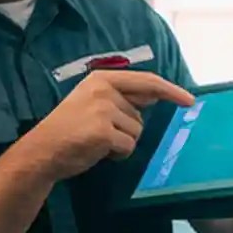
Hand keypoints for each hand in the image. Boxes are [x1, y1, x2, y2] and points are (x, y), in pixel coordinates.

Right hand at [24, 71, 194, 181]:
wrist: (42, 151)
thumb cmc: (68, 130)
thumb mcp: (93, 103)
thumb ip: (122, 98)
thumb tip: (155, 96)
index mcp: (103, 79)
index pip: (146, 81)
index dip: (170, 91)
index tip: (189, 101)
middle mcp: (105, 90)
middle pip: (140, 115)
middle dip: (126, 129)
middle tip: (99, 134)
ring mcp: (104, 109)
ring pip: (136, 132)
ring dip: (121, 142)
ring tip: (96, 142)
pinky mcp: (104, 131)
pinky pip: (128, 146)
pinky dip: (117, 153)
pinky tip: (97, 151)